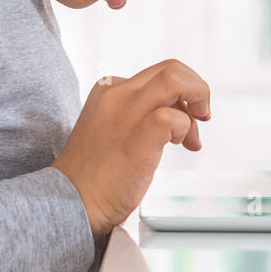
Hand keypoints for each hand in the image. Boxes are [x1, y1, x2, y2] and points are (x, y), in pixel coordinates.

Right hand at [51, 59, 210, 237]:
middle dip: (197, 89)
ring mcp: (126, 113)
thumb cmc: (96, 174)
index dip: (182, 94)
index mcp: (109, 90)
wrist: (70, 203)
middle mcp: (116, 94)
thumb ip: (140, 115)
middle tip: (200, 118)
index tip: (185, 123)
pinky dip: (185, 127)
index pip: (158, 74)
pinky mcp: (137, 138)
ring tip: (193, 133)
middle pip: (172, 68)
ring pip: (174, 78)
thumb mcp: (113, 129)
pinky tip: (178, 145)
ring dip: (198, 99)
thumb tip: (181, 116)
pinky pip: (173, 115)